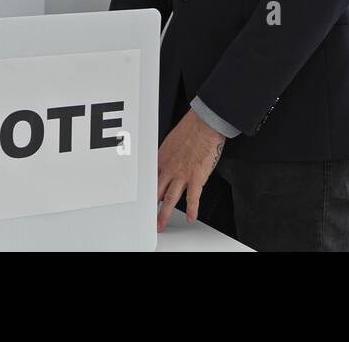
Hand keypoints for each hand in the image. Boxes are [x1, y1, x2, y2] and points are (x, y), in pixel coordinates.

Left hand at [156, 108, 226, 231]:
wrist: (204, 123)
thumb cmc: (190, 129)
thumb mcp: (170, 142)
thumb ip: (166, 155)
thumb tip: (165, 161)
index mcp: (161, 159)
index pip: (150, 180)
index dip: (146, 192)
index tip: (143, 201)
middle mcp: (169, 168)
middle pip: (156, 192)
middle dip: (150, 207)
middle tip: (147, 218)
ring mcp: (182, 174)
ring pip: (170, 198)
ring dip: (164, 214)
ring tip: (161, 225)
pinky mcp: (197, 176)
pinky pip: (193, 197)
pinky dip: (192, 209)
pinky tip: (191, 218)